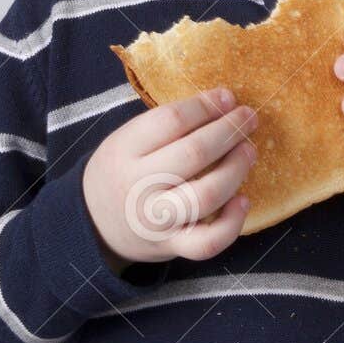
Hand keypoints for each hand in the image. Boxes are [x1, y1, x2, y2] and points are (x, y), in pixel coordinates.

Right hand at [83, 89, 257, 264]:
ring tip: (249, 151)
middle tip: (249, 118)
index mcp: (125, 150)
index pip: (171, 120)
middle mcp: (139, 185)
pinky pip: (208, 242)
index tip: (227, 97)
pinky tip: (243, 200)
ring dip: (236, 169)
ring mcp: (156, 219)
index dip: (205, 106)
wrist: (94, 224)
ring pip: (206, 195)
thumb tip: (222, 103)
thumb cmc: (122, 172)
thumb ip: (165, 126)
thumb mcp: (127, 141)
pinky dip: (232, 223)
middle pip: (194, 153)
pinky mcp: (172, 245)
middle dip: (230, 131)